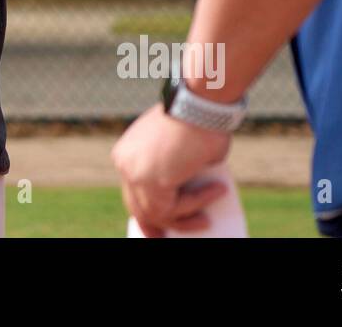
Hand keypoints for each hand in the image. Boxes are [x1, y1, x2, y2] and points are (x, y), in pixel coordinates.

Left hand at [111, 104, 231, 237]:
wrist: (200, 102)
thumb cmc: (197, 119)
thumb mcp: (184, 152)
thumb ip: (178, 174)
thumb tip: (186, 195)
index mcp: (127, 152)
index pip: (132, 190)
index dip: (144, 209)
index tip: (155, 226)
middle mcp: (125, 163)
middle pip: (136, 206)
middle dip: (153, 226)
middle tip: (165, 239)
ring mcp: (136, 173)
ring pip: (157, 212)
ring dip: (186, 219)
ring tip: (207, 219)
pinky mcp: (152, 181)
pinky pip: (175, 208)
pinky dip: (197, 206)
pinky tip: (216, 193)